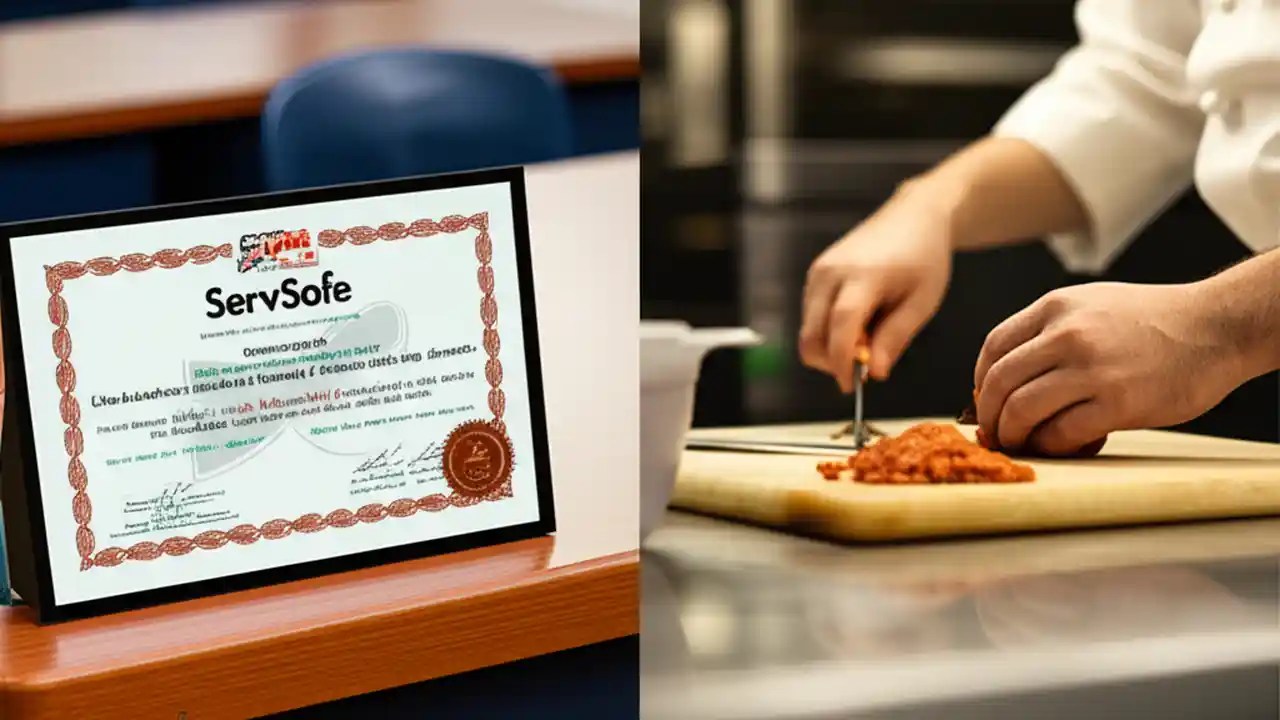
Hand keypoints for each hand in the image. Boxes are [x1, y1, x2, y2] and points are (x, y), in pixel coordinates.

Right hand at [800, 183, 952, 390]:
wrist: (912, 217)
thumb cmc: (923, 258)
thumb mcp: (922, 302)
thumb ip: (895, 337)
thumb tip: (874, 372)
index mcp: (863, 275)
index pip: (841, 327)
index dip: (842, 362)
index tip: (852, 386)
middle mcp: (831, 272)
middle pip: (812, 334)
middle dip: (832, 362)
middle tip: (865, 364)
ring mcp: (818, 271)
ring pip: (808, 329)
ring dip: (831, 347)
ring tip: (869, 335)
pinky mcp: (815, 274)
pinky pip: (812, 316)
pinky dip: (829, 331)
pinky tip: (859, 322)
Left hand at [973, 281, 1238, 455]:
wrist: (1214, 328)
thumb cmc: (1152, 321)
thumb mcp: (1090, 304)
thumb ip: (1048, 331)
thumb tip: (1004, 377)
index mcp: (1056, 307)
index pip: (993, 346)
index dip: (980, 379)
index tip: (986, 399)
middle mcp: (1068, 335)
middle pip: (999, 382)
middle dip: (989, 415)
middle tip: (995, 432)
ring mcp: (1092, 369)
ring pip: (1022, 410)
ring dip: (1013, 435)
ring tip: (1021, 442)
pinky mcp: (1118, 403)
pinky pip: (1062, 433)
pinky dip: (1052, 446)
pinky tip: (1061, 445)